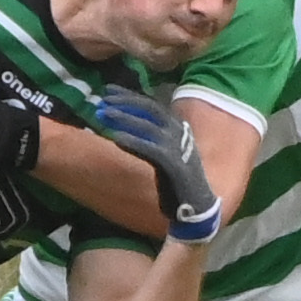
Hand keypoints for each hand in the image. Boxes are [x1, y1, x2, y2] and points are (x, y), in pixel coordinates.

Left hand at [92, 86, 221, 243]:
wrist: (197, 209)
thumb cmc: (176, 183)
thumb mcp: (162, 154)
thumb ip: (148, 139)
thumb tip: (124, 123)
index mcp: (178, 129)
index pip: (152, 105)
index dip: (130, 96)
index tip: (109, 91)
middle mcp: (180, 134)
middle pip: (151, 109)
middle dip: (126, 101)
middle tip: (104, 99)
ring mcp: (179, 149)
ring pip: (149, 127)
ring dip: (125, 118)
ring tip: (104, 114)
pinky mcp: (175, 166)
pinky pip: (151, 150)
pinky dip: (134, 142)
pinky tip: (116, 138)